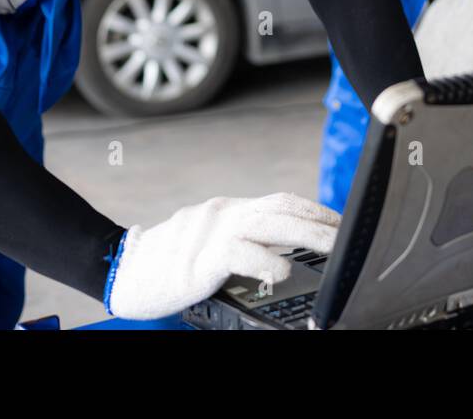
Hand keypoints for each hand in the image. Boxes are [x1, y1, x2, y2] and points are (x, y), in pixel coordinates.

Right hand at [105, 193, 340, 319]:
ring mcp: (211, 233)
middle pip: (282, 209)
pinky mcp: (199, 258)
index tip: (341, 220)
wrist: (123, 270)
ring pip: (268, 225)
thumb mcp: (210, 239)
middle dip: (320, 221)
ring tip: (333, 246)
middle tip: (349, 233)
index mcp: (230, 210)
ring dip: (307, 235)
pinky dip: (266, 261)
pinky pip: (239, 254)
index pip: (281, 201)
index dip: (314, 208)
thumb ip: (243, 237)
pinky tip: (283, 271)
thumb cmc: (168, 262)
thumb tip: (284, 248)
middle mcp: (224, 214)